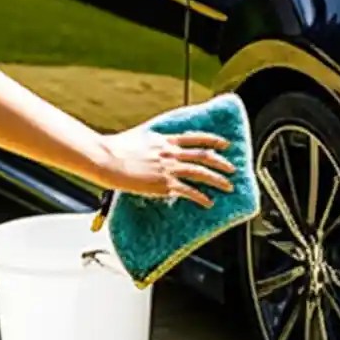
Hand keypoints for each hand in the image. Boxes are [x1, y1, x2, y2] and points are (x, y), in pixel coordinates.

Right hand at [96, 127, 236, 207]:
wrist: (107, 158)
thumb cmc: (117, 148)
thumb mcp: (141, 137)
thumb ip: (154, 140)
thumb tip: (158, 141)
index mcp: (166, 140)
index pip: (196, 138)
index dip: (213, 140)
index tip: (225, 144)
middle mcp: (171, 152)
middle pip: (203, 156)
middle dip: (221, 163)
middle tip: (232, 168)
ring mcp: (169, 168)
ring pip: (201, 173)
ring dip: (217, 180)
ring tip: (228, 186)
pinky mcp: (163, 184)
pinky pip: (188, 191)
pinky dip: (201, 197)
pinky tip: (208, 202)